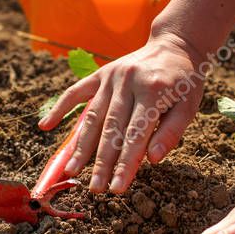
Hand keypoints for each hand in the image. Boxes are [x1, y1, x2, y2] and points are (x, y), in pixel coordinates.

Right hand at [39, 31, 207, 193]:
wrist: (175, 45)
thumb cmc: (185, 82)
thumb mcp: (189, 105)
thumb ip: (172, 132)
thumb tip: (152, 159)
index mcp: (153, 91)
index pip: (136, 135)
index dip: (126, 164)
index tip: (117, 188)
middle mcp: (128, 82)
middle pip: (111, 129)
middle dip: (102, 162)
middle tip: (95, 188)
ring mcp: (111, 77)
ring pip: (92, 116)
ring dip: (81, 146)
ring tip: (73, 171)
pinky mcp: (101, 74)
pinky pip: (75, 92)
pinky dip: (60, 108)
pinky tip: (45, 127)